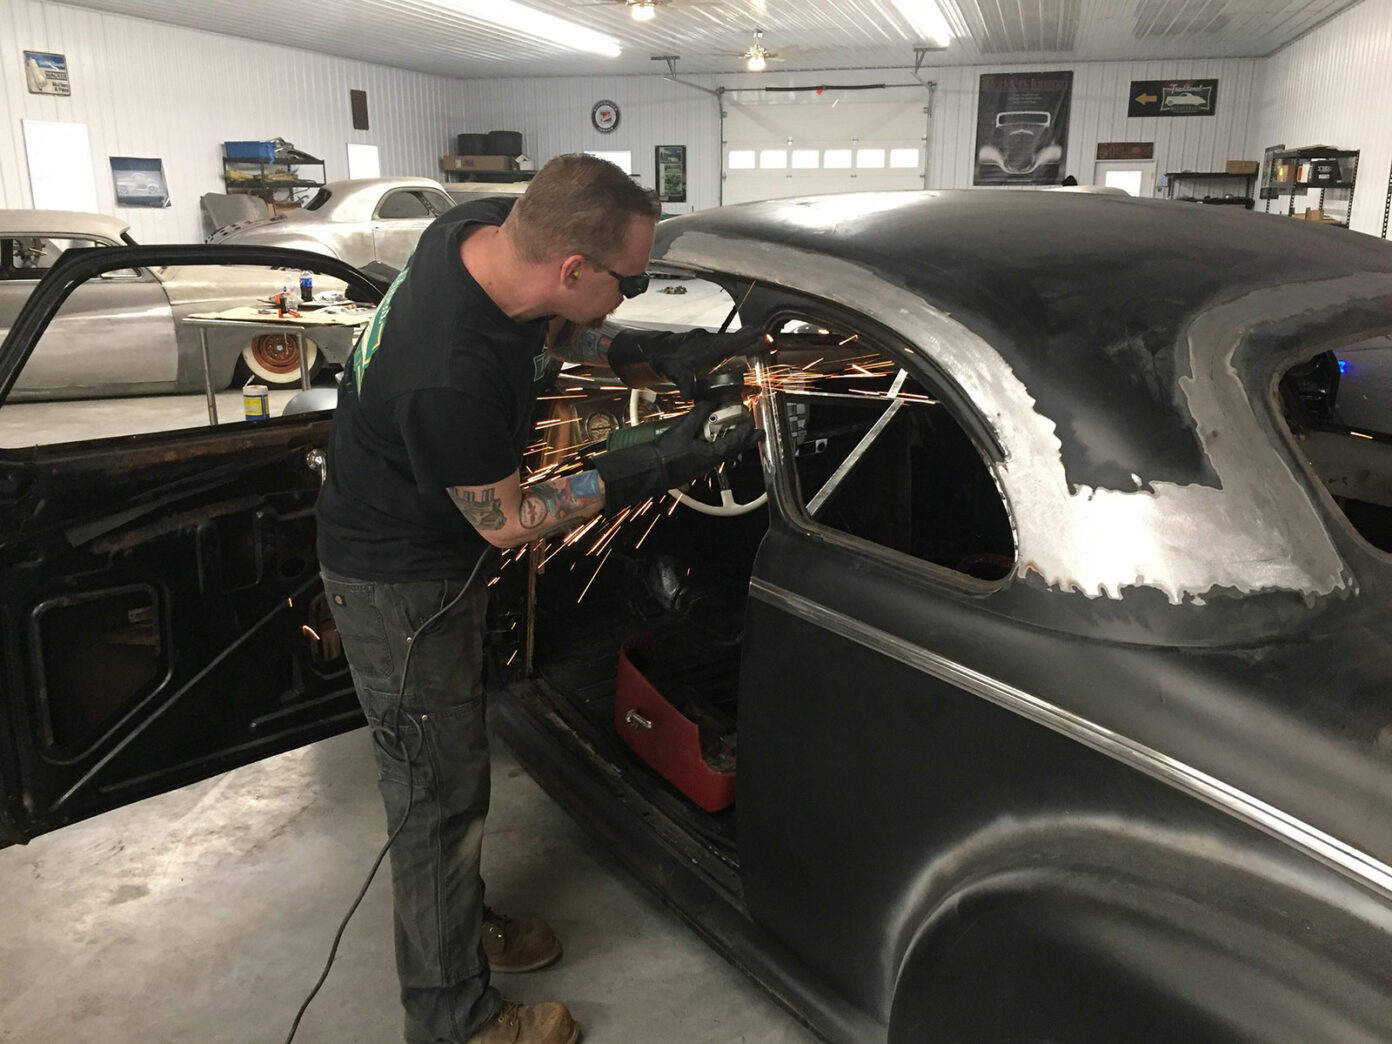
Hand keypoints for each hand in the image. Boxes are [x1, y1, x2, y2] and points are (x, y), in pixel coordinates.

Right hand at [593, 400, 761, 510]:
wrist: (651, 469)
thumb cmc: (666, 455)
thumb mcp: (683, 429)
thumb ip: (698, 414)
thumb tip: (710, 402)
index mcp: (712, 454)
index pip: (736, 441)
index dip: (745, 430)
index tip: (751, 421)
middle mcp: (711, 461)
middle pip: (734, 450)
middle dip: (747, 441)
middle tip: (759, 435)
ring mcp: (703, 465)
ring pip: (724, 452)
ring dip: (733, 441)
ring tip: (739, 434)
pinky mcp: (694, 465)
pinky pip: (713, 454)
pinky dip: (718, 444)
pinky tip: (713, 439)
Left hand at [609, 327, 769, 397]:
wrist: (651, 350)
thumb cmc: (665, 358)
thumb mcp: (675, 373)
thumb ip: (685, 383)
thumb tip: (690, 394)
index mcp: (708, 347)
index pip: (734, 342)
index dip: (750, 340)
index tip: (765, 337)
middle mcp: (710, 342)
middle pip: (736, 338)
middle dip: (752, 338)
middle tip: (768, 338)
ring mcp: (707, 342)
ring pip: (730, 340)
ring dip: (744, 341)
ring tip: (758, 341)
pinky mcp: (703, 345)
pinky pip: (722, 343)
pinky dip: (732, 344)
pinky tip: (736, 349)